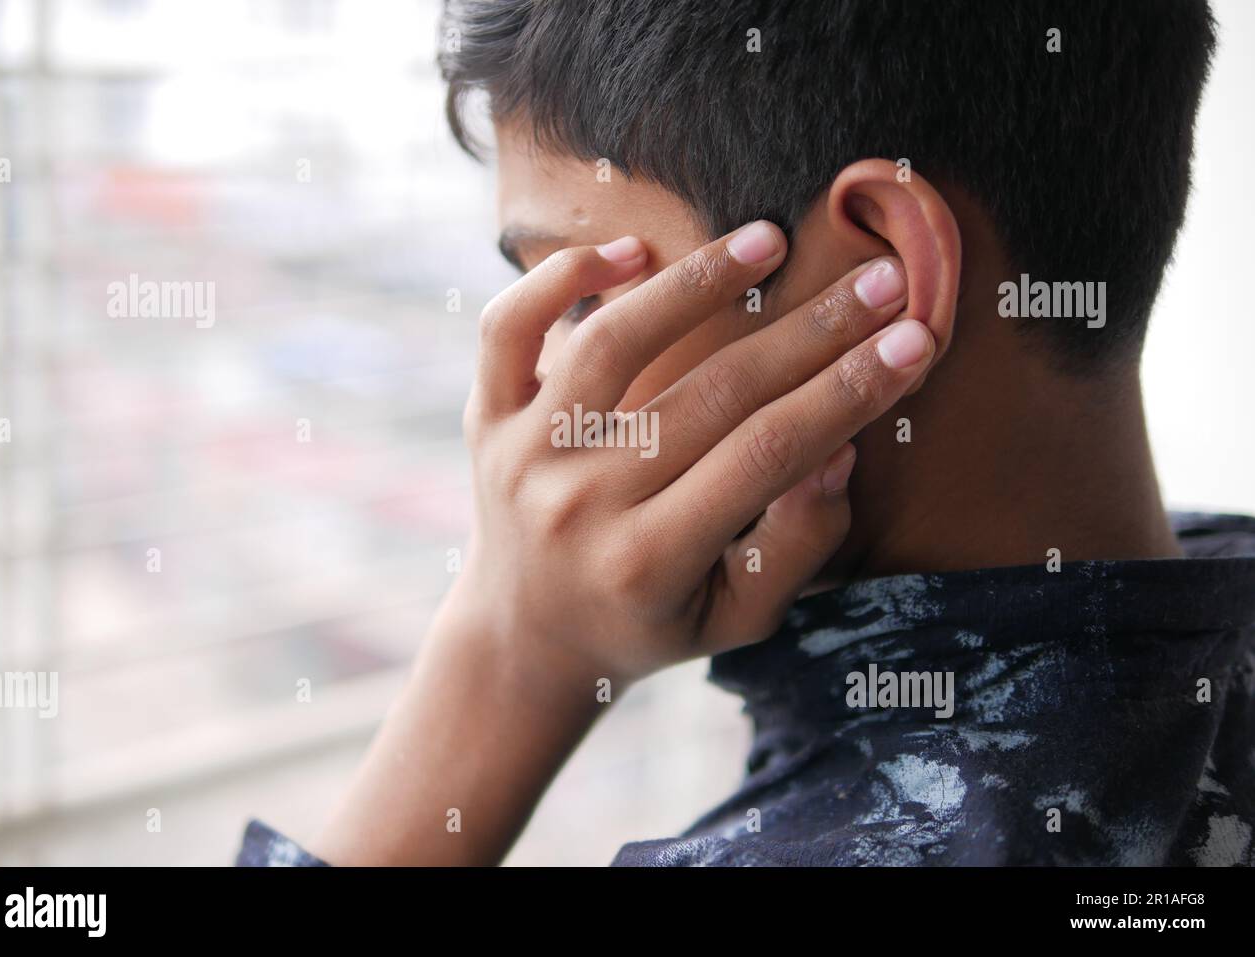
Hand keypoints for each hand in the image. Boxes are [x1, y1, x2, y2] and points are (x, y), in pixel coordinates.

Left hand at [442, 220, 932, 690]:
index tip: (917, 339)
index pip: (768, 454)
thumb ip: (795, 544)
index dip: (850, 392)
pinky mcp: (485, 420)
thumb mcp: (737, 617)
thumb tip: (840, 448)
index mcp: (647, 561)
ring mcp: (524, 456)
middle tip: (884, 280)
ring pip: (614, 342)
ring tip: (771, 238)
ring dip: (698, 280)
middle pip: (713, 394)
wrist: (526, 636)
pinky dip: (558, 279)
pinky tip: (628, 249)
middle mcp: (580, 504)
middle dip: (813, 331)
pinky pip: (508, 330)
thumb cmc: (650, 622)